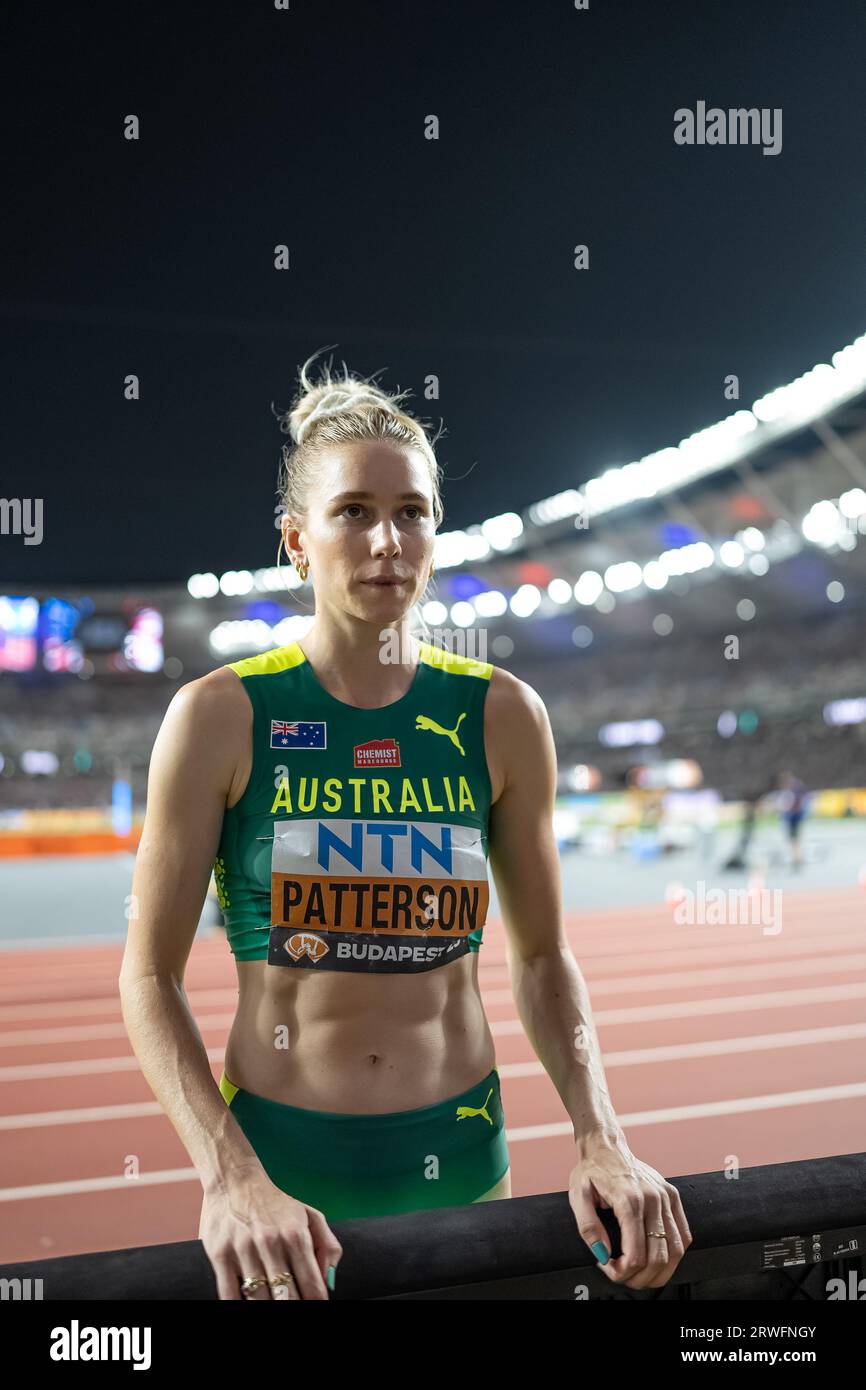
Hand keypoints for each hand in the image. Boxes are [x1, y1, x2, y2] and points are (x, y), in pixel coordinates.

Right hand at [199, 1165, 342, 1300]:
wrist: (235, 1181)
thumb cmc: (277, 1205)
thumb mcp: (310, 1217)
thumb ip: (327, 1248)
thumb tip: (329, 1282)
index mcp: (296, 1235)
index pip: (312, 1286)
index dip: (316, 1302)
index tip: (315, 1305)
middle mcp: (271, 1243)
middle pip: (287, 1297)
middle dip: (294, 1306)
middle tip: (293, 1302)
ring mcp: (244, 1250)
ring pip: (258, 1300)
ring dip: (268, 1306)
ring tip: (273, 1299)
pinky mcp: (220, 1255)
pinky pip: (229, 1295)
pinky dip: (240, 1304)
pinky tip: (249, 1301)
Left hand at [568, 1132, 691, 1288]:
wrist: (606, 1145)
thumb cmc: (591, 1170)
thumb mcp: (577, 1196)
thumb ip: (588, 1228)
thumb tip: (603, 1255)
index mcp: (628, 1199)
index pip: (636, 1254)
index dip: (622, 1272)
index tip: (608, 1268)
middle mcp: (652, 1199)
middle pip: (658, 1257)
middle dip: (641, 1278)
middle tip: (624, 1277)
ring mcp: (666, 1197)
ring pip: (676, 1250)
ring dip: (660, 1272)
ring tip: (641, 1274)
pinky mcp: (673, 1196)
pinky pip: (684, 1235)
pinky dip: (674, 1254)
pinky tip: (657, 1257)